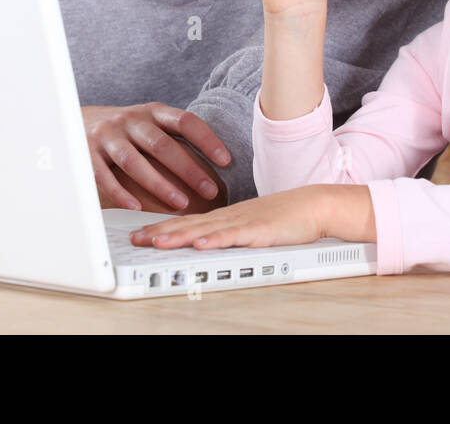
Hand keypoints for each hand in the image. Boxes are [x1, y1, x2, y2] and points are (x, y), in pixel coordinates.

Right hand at [84, 103, 230, 212]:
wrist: (75, 120)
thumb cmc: (126, 129)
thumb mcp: (150, 122)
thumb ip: (175, 135)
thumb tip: (219, 159)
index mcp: (152, 112)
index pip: (185, 121)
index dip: (207, 139)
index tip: (227, 160)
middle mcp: (130, 120)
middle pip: (162, 145)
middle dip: (188, 169)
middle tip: (211, 190)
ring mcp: (107, 136)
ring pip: (134, 162)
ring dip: (159, 184)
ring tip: (181, 203)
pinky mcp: (87, 154)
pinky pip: (104, 176)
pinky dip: (121, 193)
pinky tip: (137, 207)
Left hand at [129, 185, 330, 249]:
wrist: (314, 205)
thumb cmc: (285, 216)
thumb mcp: (250, 224)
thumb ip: (229, 232)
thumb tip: (208, 241)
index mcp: (226, 217)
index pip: (188, 222)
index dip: (162, 228)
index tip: (139, 234)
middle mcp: (230, 217)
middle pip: (189, 225)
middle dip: (160, 233)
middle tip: (135, 239)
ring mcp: (244, 222)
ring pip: (206, 231)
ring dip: (180, 236)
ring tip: (157, 242)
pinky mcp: (261, 231)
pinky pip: (235, 237)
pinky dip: (216, 240)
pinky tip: (201, 244)